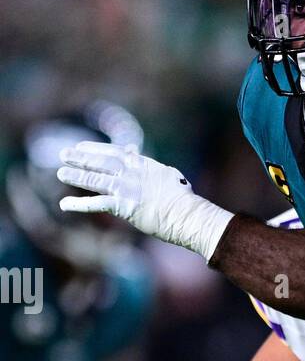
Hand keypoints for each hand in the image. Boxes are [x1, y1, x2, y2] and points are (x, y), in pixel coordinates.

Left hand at [57, 142, 232, 261]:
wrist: (188, 214)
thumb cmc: (184, 199)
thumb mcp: (170, 176)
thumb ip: (153, 169)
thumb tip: (143, 161)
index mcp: (143, 164)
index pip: (114, 152)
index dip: (96, 149)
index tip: (82, 146)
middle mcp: (132, 173)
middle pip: (100, 162)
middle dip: (80, 157)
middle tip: (63, 153)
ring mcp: (126, 188)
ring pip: (95, 179)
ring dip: (76, 175)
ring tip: (60, 172)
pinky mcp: (123, 206)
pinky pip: (96, 203)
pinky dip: (79, 204)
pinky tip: (65, 204)